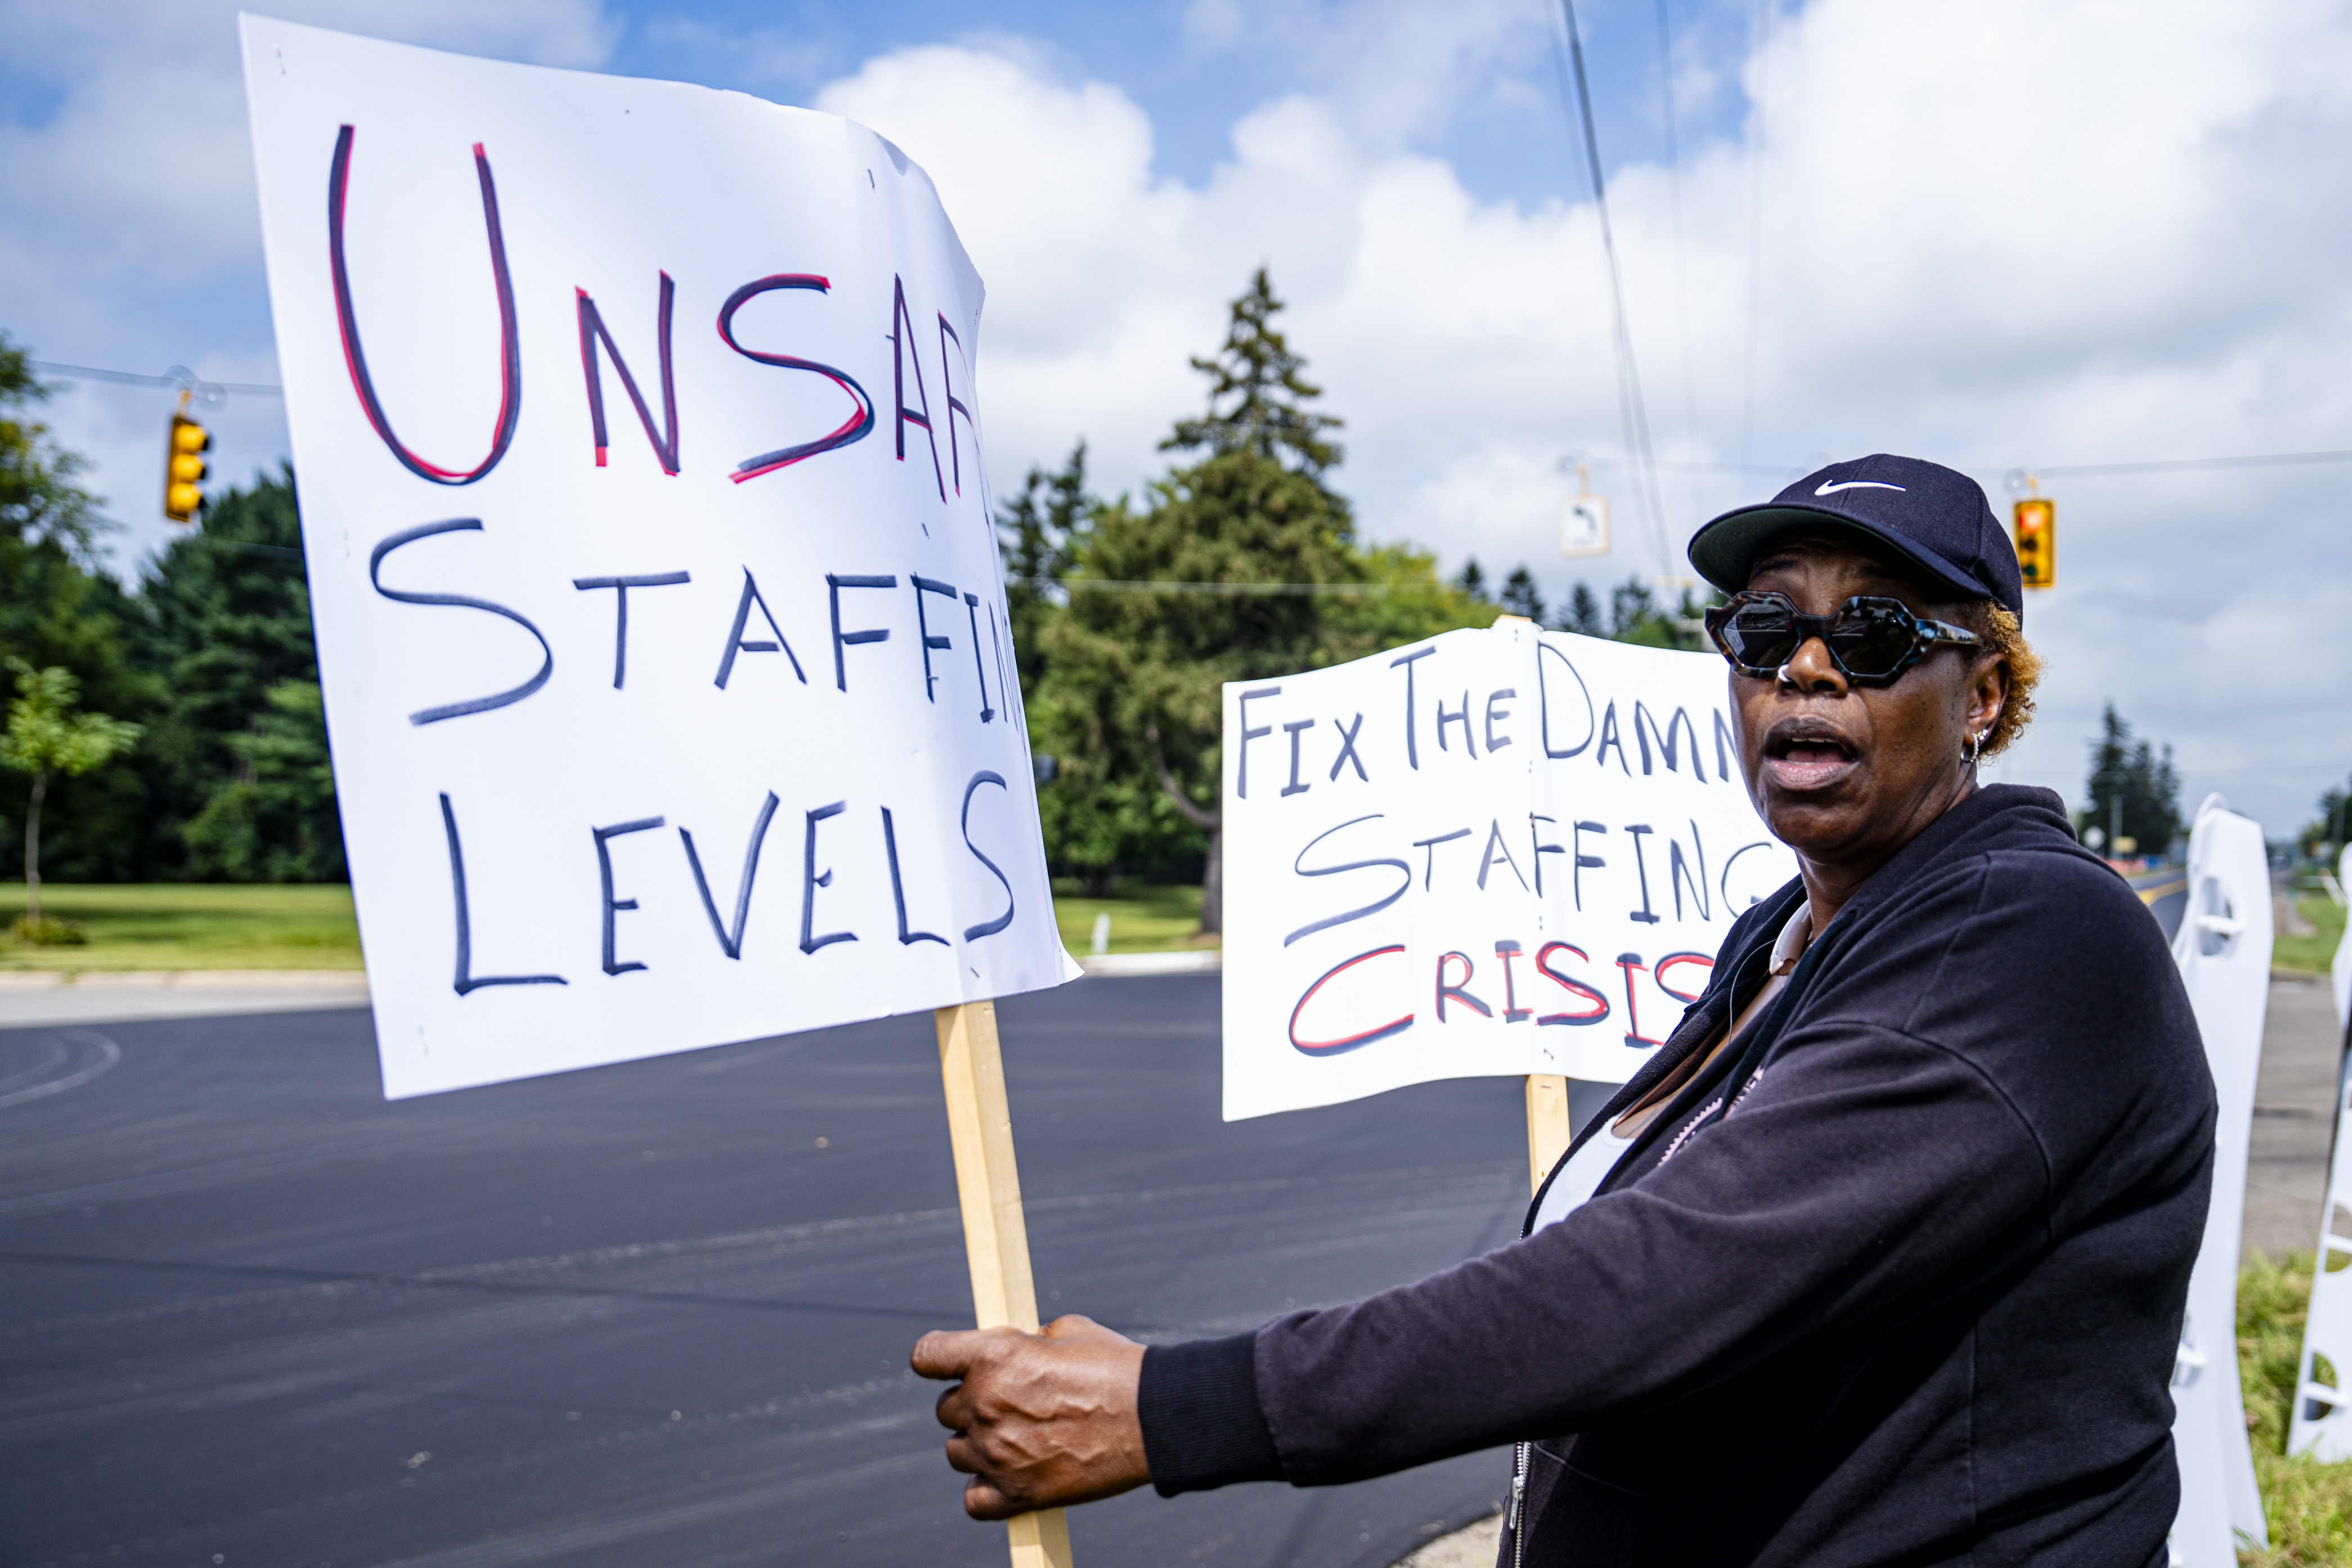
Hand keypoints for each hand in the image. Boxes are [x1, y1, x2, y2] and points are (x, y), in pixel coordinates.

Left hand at [910, 1314, 1149, 1519]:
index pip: (926, 1355)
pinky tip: (1010, 1475)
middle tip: (1010, 1401)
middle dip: (971, 1402)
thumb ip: (1028, 1341)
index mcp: (992, 1357)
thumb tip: (1019, 1348)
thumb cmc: (1117, 1367)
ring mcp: (998, 1454)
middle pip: (944, 1408)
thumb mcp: (1069, 1330)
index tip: (949, 1362)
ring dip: (979, 1444)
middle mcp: (985, 1405)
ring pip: (957, 1452)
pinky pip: (973, 1500)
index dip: (937, 1358)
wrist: (1156, 1417)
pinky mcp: (1018, 1494)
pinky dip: (986, 1490)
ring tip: (1019, 1438)